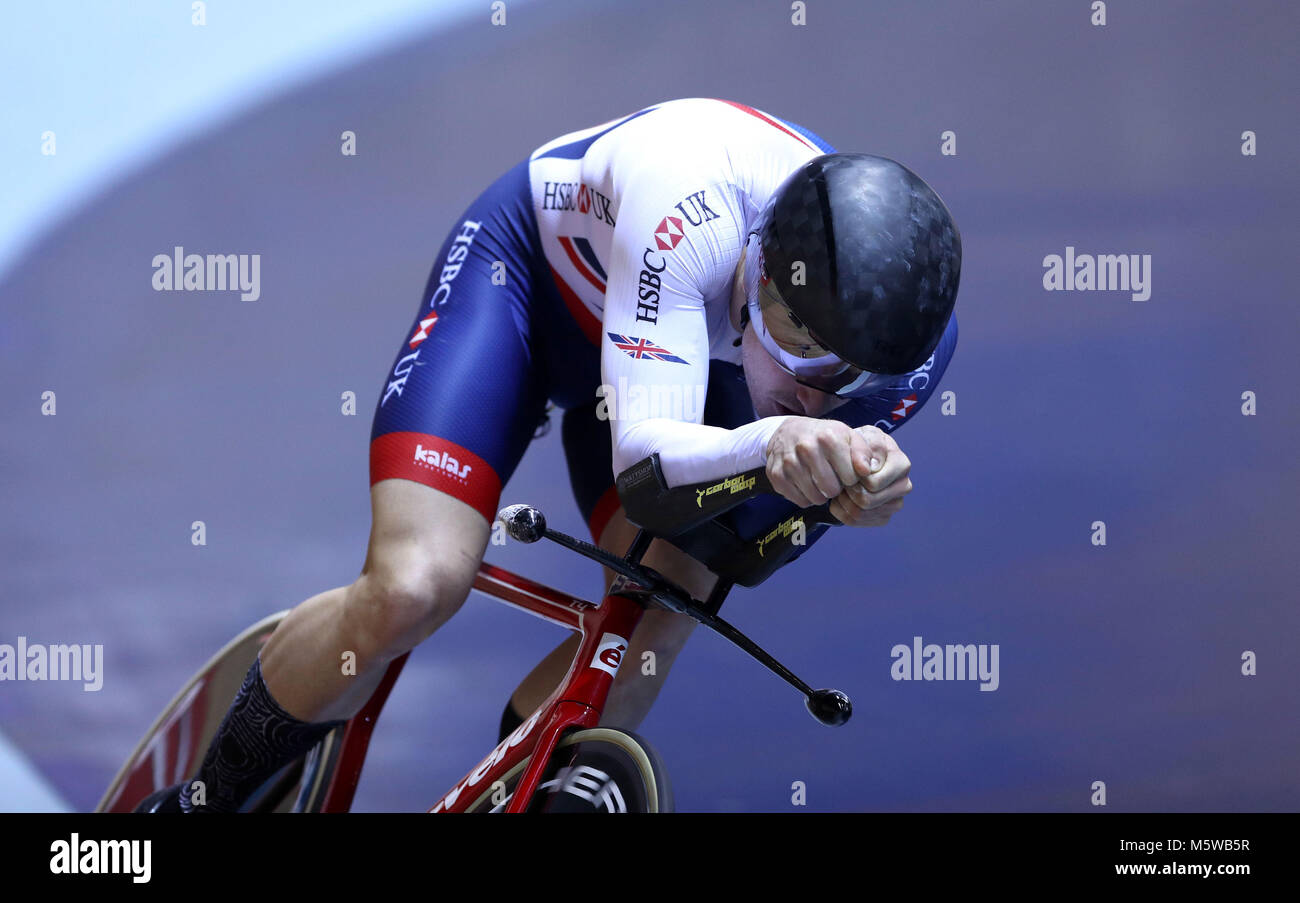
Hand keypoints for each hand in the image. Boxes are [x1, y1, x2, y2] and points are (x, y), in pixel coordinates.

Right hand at [765, 420, 911, 526]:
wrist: (787, 432)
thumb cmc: (824, 437)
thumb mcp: (848, 436)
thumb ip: (863, 452)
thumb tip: (867, 471)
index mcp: (828, 438)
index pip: (851, 478)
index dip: (852, 478)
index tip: (846, 471)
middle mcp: (806, 448)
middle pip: (832, 490)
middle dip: (836, 488)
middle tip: (833, 478)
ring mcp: (789, 462)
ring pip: (816, 498)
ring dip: (822, 494)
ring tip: (820, 481)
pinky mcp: (776, 475)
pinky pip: (801, 501)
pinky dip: (807, 497)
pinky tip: (807, 484)